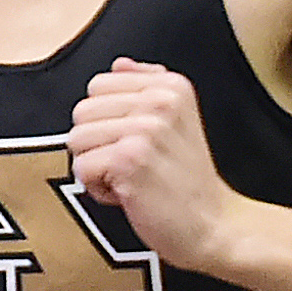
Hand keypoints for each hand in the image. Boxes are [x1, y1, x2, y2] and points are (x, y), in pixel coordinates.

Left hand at [68, 59, 236, 271]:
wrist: (214, 226)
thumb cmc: (190, 182)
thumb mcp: (181, 120)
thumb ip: (148, 87)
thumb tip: (119, 64)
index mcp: (171, 85)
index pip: (98, 86)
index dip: (107, 120)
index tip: (136, 142)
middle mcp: (160, 100)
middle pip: (82, 111)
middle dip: (97, 144)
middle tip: (131, 164)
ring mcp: (146, 128)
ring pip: (77, 139)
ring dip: (96, 168)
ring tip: (129, 178)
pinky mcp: (131, 159)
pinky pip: (82, 167)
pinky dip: (99, 190)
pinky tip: (128, 194)